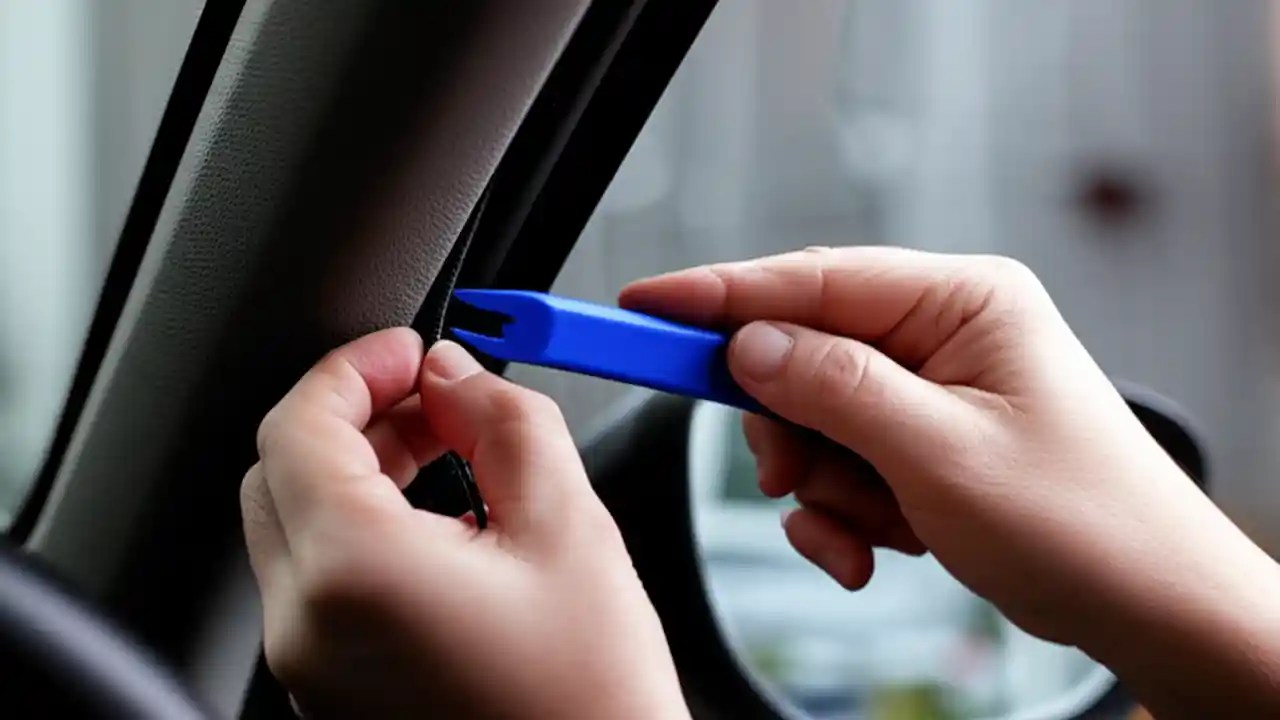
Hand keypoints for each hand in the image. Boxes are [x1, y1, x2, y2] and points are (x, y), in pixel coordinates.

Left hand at [241, 330, 687, 718]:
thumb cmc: (591, 700)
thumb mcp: (568, 528)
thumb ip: (507, 422)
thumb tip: (460, 375)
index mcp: (353, 574)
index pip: (299, 427)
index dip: (354, 367)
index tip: (408, 350)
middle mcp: (306, 627)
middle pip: (284, 473)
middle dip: (357, 415)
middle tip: (434, 394)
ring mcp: (312, 667)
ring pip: (299, 526)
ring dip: (360, 468)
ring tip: (448, 449)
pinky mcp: (334, 690)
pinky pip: (321, 583)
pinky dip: (364, 528)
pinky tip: (441, 518)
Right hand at [622, 246, 1279, 717]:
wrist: (1149, 606)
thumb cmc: (1081, 522)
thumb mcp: (941, 454)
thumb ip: (835, 387)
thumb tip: (747, 346)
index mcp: (961, 300)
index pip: (811, 280)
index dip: (717, 295)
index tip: (641, 306)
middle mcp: (942, 332)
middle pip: (802, 356)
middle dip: (790, 432)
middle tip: (796, 481)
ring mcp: (931, 390)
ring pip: (814, 421)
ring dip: (824, 488)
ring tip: (872, 532)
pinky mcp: (923, 441)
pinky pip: (843, 464)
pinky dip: (844, 514)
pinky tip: (878, 548)